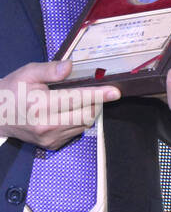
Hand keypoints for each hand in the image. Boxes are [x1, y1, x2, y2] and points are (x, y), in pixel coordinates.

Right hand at [0, 60, 118, 149]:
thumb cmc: (13, 91)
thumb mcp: (28, 73)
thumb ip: (50, 70)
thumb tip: (70, 66)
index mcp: (40, 105)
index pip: (77, 99)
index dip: (98, 94)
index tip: (115, 92)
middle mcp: (46, 125)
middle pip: (86, 114)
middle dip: (96, 102)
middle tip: (96, 91)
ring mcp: (49, 138)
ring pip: (84, 124)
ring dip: (89, 111)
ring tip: (79, 100)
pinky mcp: (52, 145)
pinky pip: (76, 131)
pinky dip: (79, 120)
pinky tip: (69, 111)